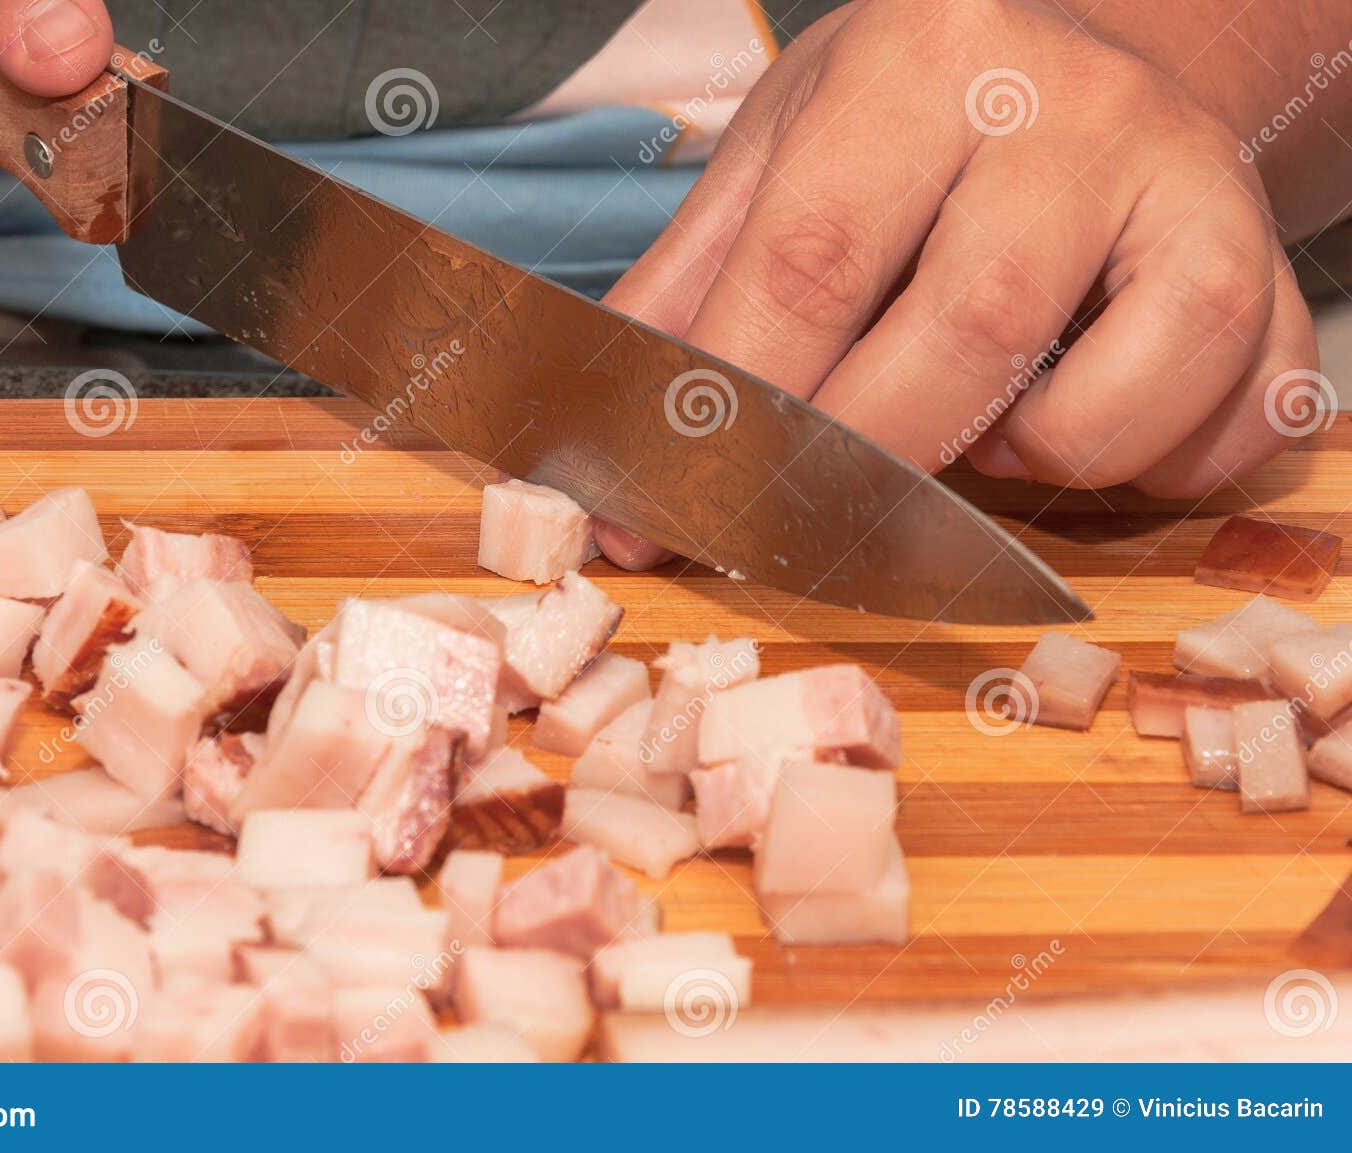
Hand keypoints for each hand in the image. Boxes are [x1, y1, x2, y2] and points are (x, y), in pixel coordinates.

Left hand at [597, 0, 1318, 566]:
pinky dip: (1158, 467)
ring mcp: (1189, 181)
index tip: (676, 507)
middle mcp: (1068, 107)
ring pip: (1131, 388)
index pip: (811, 258)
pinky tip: (1091, 423)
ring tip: (986, 432)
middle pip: (966, 334)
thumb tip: (604, 495)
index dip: (739, 406)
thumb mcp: (774, 167)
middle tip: (826, 500)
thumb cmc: (906, 139)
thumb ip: (688, 308)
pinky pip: (1244, 418)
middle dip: (874, 463)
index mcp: (917, 64)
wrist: (1079, 75)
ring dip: (1041, 462)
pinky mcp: (1264, 262)